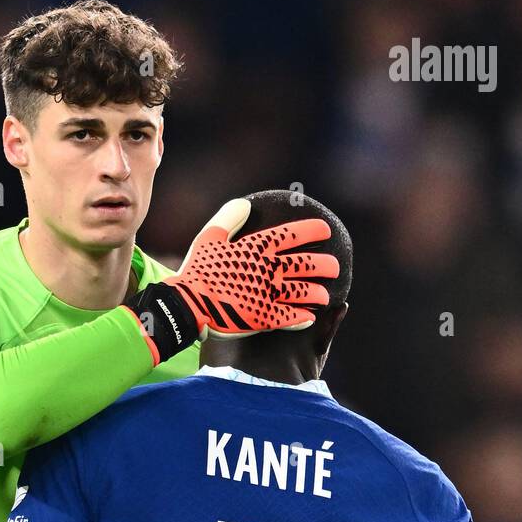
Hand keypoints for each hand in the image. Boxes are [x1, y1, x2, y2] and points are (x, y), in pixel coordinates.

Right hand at [167, 198, 338, 336]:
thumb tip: (246, 204)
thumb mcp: (209, 237)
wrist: (187, 305)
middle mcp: (267, 269)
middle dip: (324, 265)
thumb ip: (229, 217)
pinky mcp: (263, 317)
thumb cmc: (196, 270)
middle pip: (306, 264)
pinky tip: (310, 317)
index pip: (291, 235)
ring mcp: (267, 293)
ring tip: (325, 295)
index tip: (324, 230)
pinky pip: (290, 317)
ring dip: (317, 293)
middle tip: (334, 266)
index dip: (311, 230)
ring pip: (303, 291)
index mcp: (256, 248)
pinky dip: (302, 317)